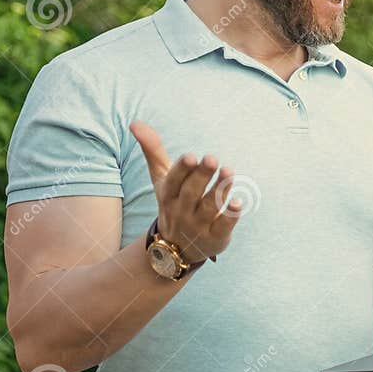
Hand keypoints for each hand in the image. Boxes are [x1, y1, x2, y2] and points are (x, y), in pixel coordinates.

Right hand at [129, 120, 241, 262]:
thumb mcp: (161, 178)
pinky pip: (223, 226)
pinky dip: (230, 216)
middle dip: (202, 175)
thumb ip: (152, 150)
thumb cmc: (173, 202)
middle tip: (212, 158)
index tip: (192, 156)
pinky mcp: (215, 237)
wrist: (175, 249)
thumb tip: (134, 122)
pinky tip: (238, 202)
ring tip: (229, 171)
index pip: (174, 181)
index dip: (182, 169)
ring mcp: (198, 225)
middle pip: (191, 192)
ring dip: (220, 190)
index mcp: (168, 194)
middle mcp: (181, 211)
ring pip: (209, 207)